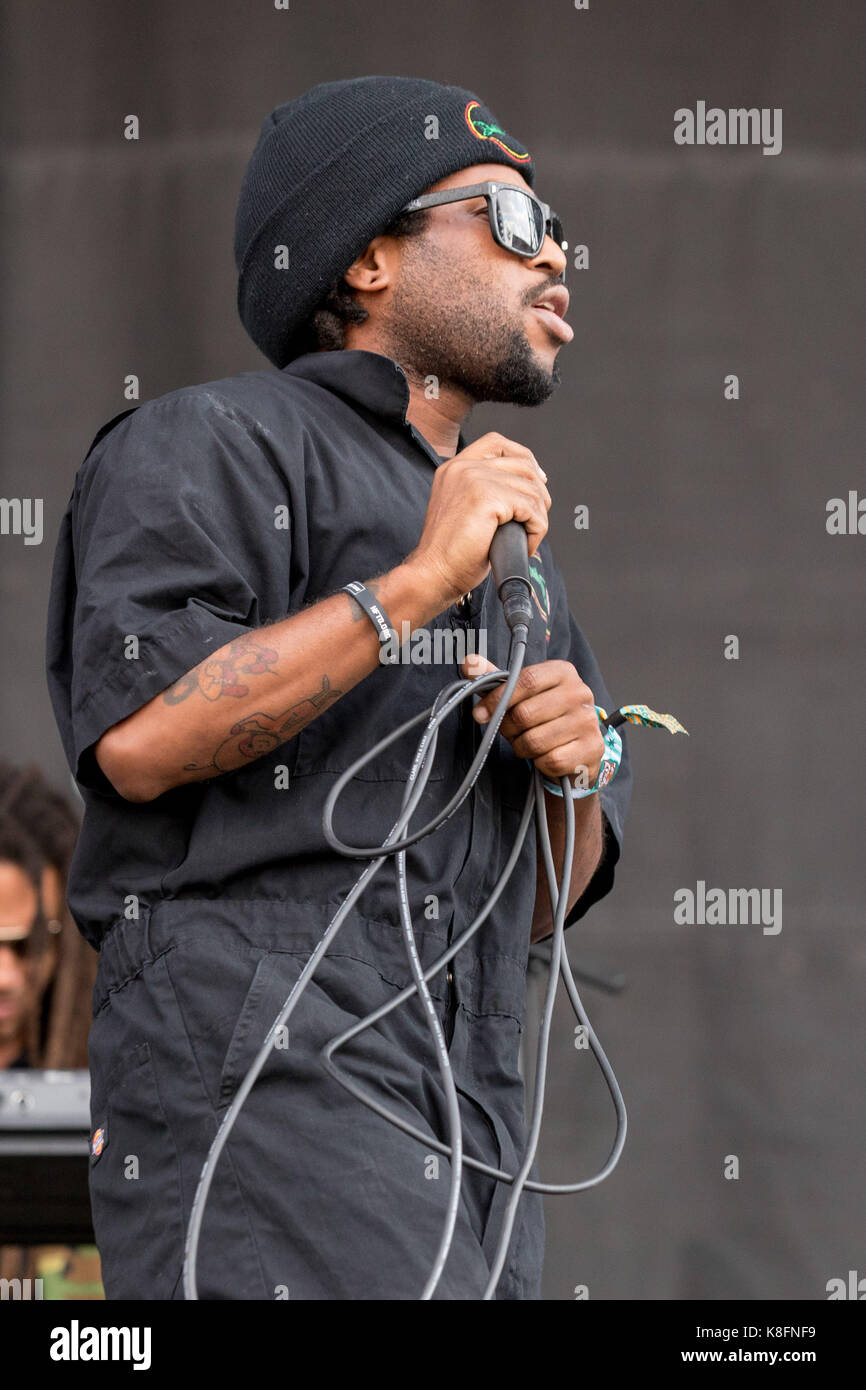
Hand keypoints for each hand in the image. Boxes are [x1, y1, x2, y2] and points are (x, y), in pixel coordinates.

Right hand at [405, 432, 550, 607]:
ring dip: (538, 518)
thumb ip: (487, 491)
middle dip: (539, 494)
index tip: (538, 481)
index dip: (525, 459)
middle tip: (535, 521)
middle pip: (523, 464)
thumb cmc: (452, 553)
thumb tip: (530, 486)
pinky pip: (531, 508)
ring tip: (527, 539)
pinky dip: (537, 529)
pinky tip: (526, 545)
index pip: (497, 443)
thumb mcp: (467, 510)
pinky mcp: (486, 497)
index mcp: (455, 467)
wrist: (433, 573)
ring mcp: (474, 479)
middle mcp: (462, 467)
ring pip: (531, 488)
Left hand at [461, 654, 604, 787]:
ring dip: (522, 747)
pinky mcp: (591, 749)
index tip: (480, 713)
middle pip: (525, 713)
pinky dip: (540, 762)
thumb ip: (495, 678)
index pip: (525, 680)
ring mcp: (588, 722)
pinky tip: (545, 756)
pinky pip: (550, 760)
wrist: (577, 747)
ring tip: (528, 743)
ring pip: (535, 740)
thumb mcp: (521, 694)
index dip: (497, 699)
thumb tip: (469, 662)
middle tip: (511, 731)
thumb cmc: (544, 716)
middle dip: (508, 728)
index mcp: (563, 672)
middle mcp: (580, 693)